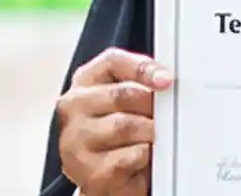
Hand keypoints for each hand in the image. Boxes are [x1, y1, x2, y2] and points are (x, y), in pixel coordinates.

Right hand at [56, 47, 173, 195]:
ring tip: (154, 139)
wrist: (106, 179)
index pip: (112, 61)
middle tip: (165, 116)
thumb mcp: (126, 101)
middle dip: (150, 106)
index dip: (142, 68)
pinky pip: (129, 156)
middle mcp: (74, 107)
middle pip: (122, 94)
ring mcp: (76, 139)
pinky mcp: (88, 170)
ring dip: (149, 133)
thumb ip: (140, 84)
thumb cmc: (117, 135)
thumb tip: (165, 80)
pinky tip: (142, 159)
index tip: (166, 80)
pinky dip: (144, 157)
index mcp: (85, 82)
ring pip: (125, 126)